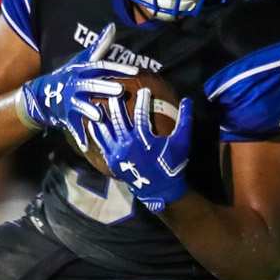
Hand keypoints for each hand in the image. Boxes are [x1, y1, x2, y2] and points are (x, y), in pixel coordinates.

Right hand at [16, 24, 129, 150]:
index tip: (135, 71)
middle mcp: (76, 84)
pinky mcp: (66, 116)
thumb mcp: (83, 60)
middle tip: (120, 91)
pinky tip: (88, 146)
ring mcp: (70, 101)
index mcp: (82, 70)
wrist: (44, 93)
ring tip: (100, 116)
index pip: (102, 67)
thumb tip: (112, 27)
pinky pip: (74, 127)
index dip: (118, 68)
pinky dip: (80, 137)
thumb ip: (100, 47)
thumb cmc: (70, 75)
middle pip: (92, 85)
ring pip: (82, 106)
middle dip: (104, 88)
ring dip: (90, 111)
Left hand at [96, 90, 192, 212]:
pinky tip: (92, 123)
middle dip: (117, 103)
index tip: (144, 90)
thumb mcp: (182, 142)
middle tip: (115, 92)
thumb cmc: (172, 164)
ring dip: (103, 116)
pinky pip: (101, 143)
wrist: (160, 189)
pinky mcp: (112, 160)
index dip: (143, 99)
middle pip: (119, 119)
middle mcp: (127, 144)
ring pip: (106, 130)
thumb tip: (187, 100)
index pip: (141, 113)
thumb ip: (185, 120)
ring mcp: (117, 153)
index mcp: (144, 138)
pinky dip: (96, 133)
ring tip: (100, 104)